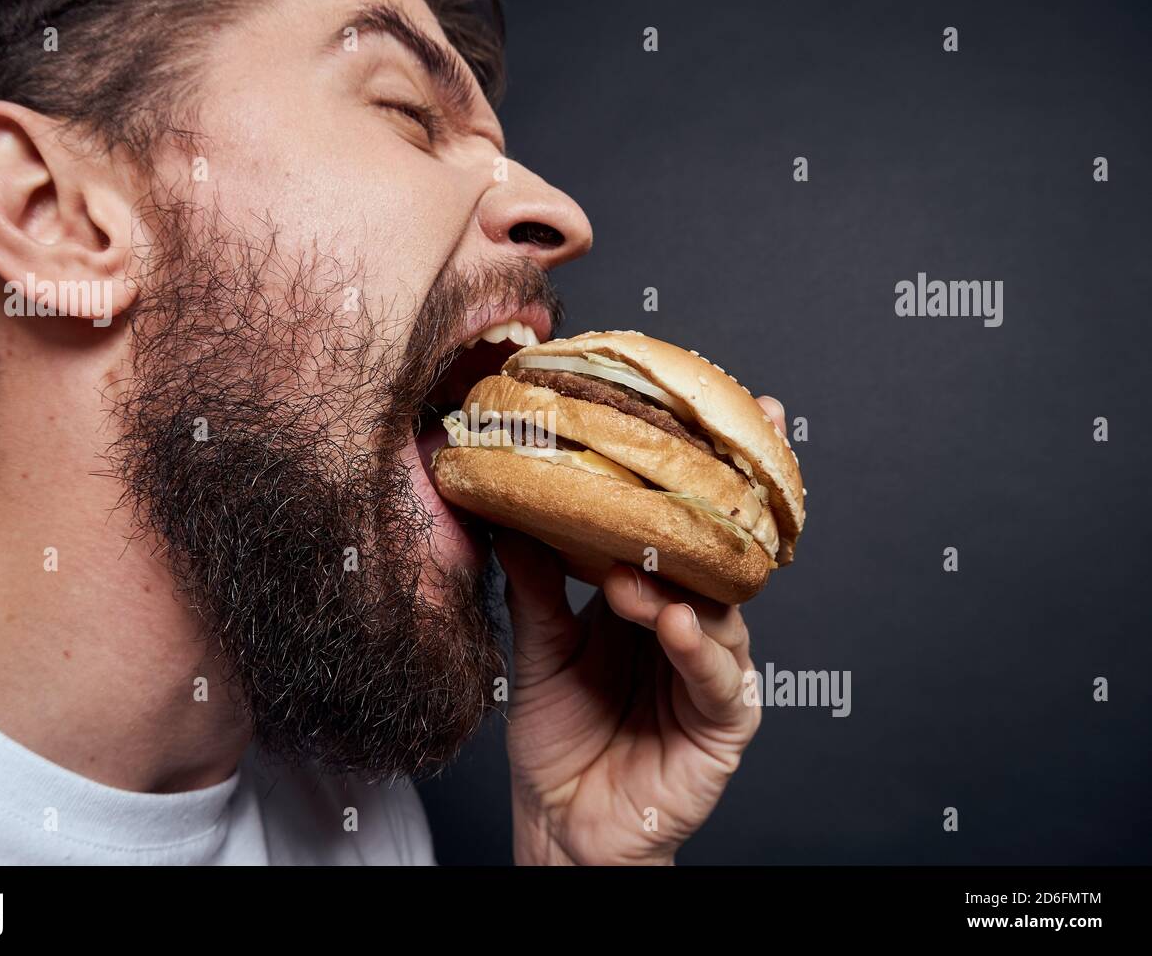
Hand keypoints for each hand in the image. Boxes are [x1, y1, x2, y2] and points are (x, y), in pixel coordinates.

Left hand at [499, 396, 784, 864]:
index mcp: (651, 599)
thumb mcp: (540, 648)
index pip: (677, 530)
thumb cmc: (559, 737)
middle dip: (727, 503)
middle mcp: (691, 625)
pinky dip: (697, 647)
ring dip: (679, 584)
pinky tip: (673, 621)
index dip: (693, 479)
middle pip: (717, 555)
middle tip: (724, 448)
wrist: (562, 823)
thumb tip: (511, 517)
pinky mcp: (724, 720)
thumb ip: (537, 587)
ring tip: (636, 571)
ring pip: (719, 609)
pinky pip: (718, 676)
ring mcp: (712, 670)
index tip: (702, 416)